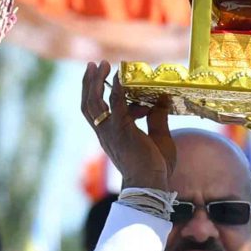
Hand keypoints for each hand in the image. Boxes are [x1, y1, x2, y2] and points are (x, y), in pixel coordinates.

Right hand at [80, 63, 175, 188]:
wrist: (152, 185)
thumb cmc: (155, 167)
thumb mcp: (159, 137)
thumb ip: (157, 118)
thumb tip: (161, 99)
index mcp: (111, 136)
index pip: (99, 111)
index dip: (106, 94)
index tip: (118, 79)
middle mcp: (105, 133)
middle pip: (89, 104)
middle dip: (89, 83)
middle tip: (95, 65)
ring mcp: (111, 132)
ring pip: (94, 103)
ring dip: (96, 82)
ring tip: (100, 65)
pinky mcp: (121, 130)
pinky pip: (116, 104)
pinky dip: (117, 88)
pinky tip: (120, 75)